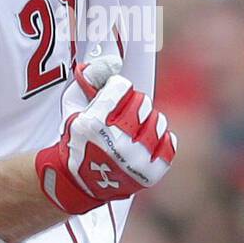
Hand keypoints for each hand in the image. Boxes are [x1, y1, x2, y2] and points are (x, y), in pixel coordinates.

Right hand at [35, 72, 176, 213]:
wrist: (79, 181)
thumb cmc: (78, 140)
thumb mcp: (75, 106)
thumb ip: (91, 79)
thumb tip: (113, 61)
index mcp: (95, 124)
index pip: (121, 86)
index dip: (116, 90)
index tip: (113, 99)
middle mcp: (117, 142)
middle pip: (142, 101)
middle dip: (133, 104)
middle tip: (124, 115)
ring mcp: (135, 160)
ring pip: (158, 121)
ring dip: (148, 120)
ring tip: (136, 129)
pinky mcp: (150, 173)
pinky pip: (169, 144)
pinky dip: (161, 138)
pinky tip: (149, 141)